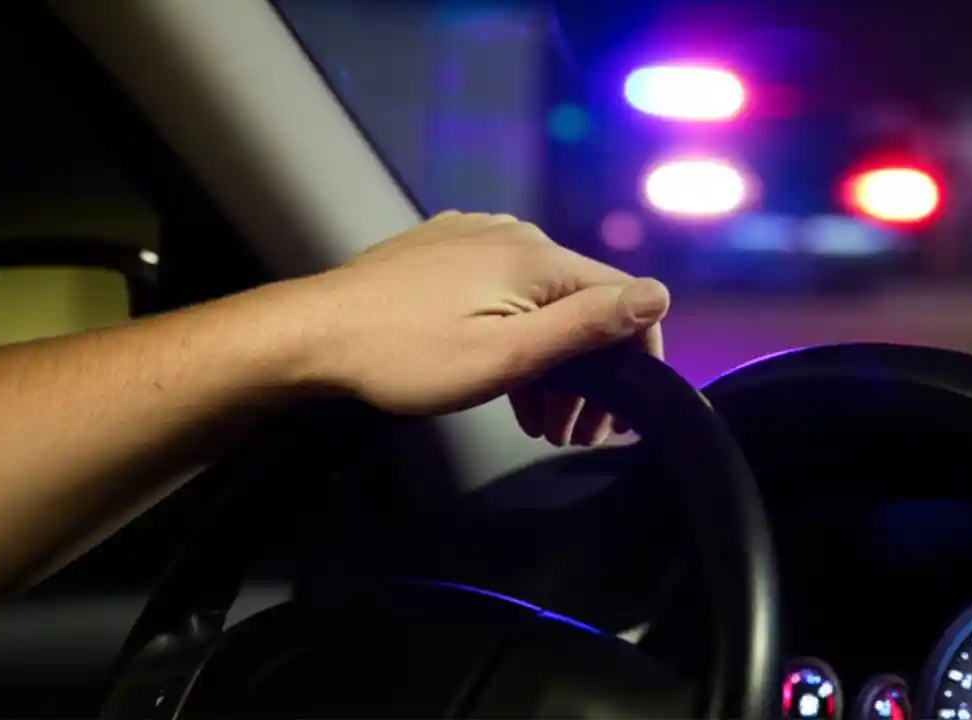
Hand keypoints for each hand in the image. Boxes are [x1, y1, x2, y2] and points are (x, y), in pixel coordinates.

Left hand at [293, 211, 669, 445]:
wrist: (311, 337)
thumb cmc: (406, 356)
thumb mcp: (508, 354)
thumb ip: (586, 324)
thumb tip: (659, 294)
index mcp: (537, 258)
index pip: (622, 298)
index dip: (635, 357)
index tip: (619, 415)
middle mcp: (513, 235)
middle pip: (580, 303)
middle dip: (587, 371)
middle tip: (572, 434)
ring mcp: (475, 238)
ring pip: (540, 301)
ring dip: (549, 361)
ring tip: (537, 420)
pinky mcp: (444, 251)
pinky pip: (502, 291)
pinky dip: (513, 335)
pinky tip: (498, 377)